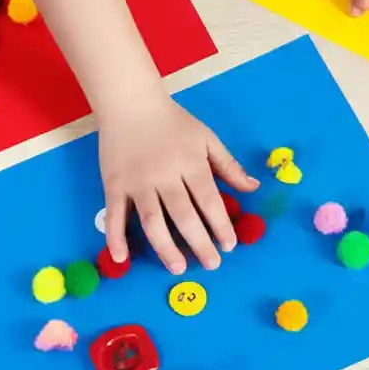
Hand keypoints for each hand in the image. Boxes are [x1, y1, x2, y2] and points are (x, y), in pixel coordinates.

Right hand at [98, 95, 259, 274]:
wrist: (129, 101)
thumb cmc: (172, 121)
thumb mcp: (206, 138)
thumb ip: (229, 166)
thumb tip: (254, 188)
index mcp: (190, 163)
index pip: (208, 200)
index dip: (220, 225)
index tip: (229, 245)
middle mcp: (164, 175)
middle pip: (183, 215)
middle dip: (199, 242)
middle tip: (211, 264)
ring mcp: (137, 182)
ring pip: (151, 221)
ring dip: (165, 247)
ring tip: (178, 268)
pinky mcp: (114, 185)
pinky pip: (114, 216)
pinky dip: (115, 238)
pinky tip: (121, 259)